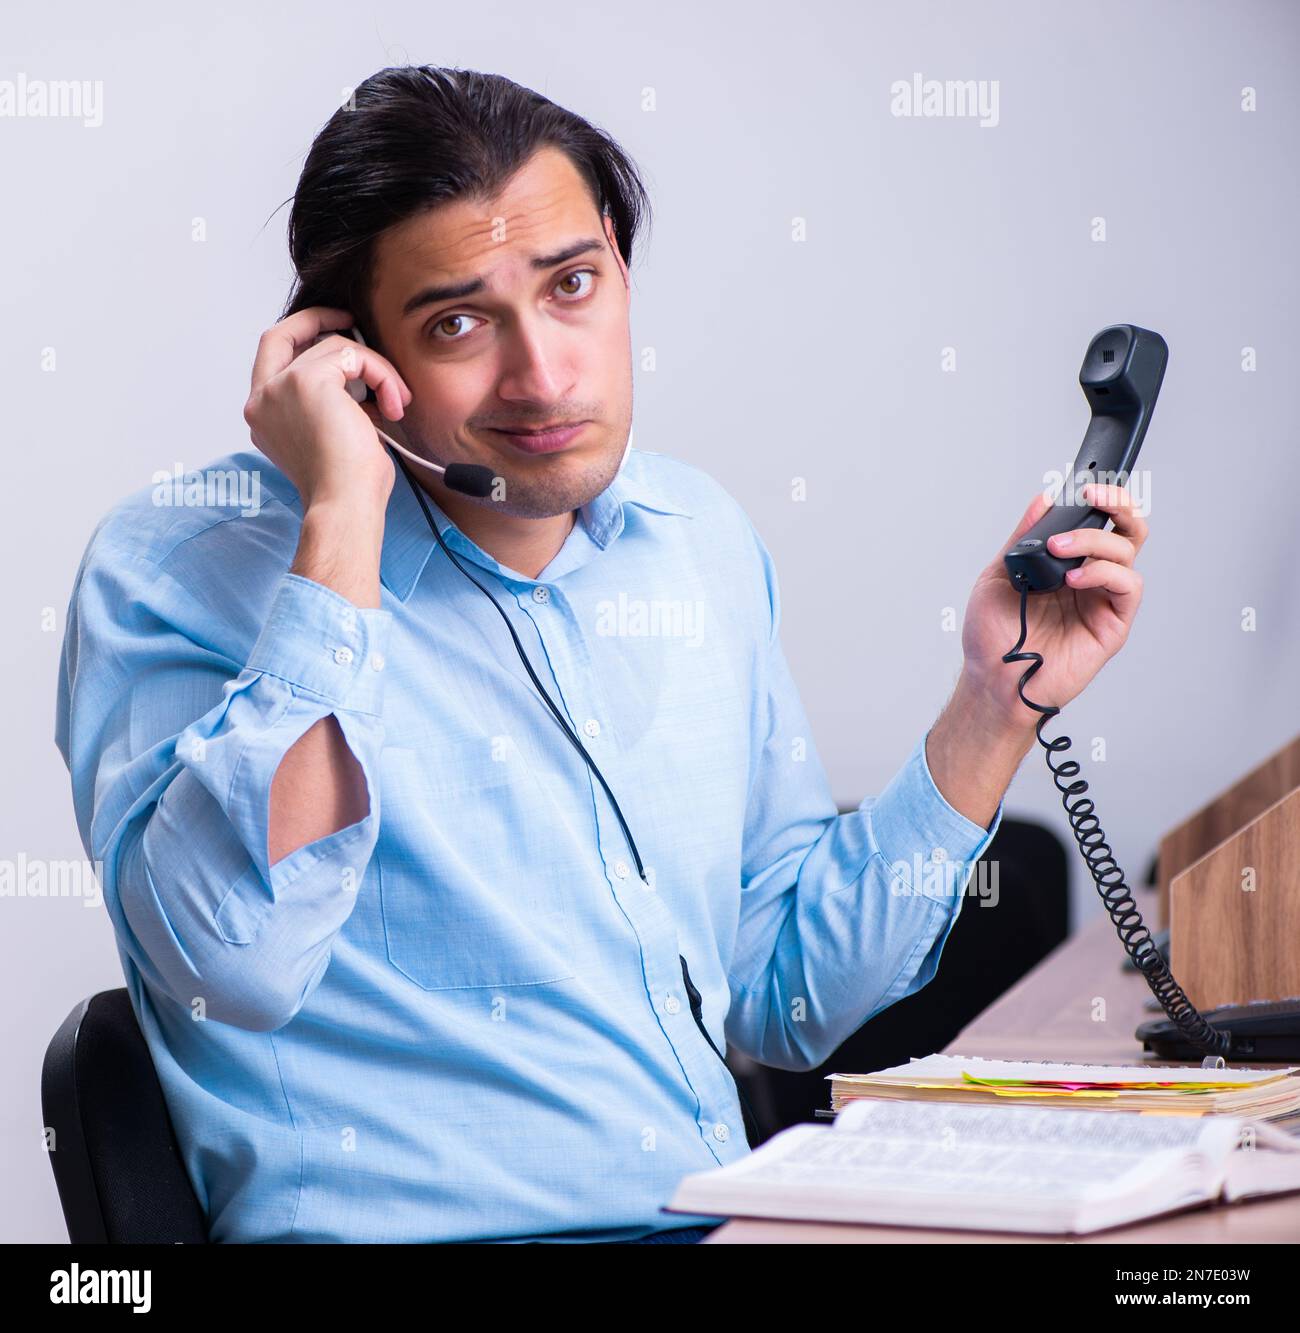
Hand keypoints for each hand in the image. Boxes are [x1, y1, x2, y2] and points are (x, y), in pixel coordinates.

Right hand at [243, 306, 410, 511]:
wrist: (345, 505)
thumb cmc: (347, 486)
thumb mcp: (332, 436)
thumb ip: (331, 403)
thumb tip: (358, 377)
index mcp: (264, 415)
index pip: (272, 358)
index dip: (301, 336)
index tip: (335, 331)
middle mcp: (262, 399)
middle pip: (280, 334)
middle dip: (317, 318)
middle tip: (352, 320)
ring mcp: (279, 387)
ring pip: (334, 347)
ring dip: (376, 370)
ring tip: (395, 404)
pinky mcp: (307, 381)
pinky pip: (353, 355)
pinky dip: (381, 374)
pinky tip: (394, 406)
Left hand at [960, 482, 1148, 730]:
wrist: (992, 680)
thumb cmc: (992, 637)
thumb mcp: (998, 576)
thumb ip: (1021, 537)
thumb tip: (1042, 499)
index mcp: (1064, 563)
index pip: (1096, 522)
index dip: (1099, 499)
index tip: (1082, 486)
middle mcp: (1089, 578)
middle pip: (1126, 529)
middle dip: (1118, 504)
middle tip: (1093, 497)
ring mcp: (1102, 600)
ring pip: (1127, 552)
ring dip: (1095, 541)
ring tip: (1059, 549)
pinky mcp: (1113, 624)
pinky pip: (1127, 587)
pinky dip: (1105, 573)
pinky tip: (1075, 578)